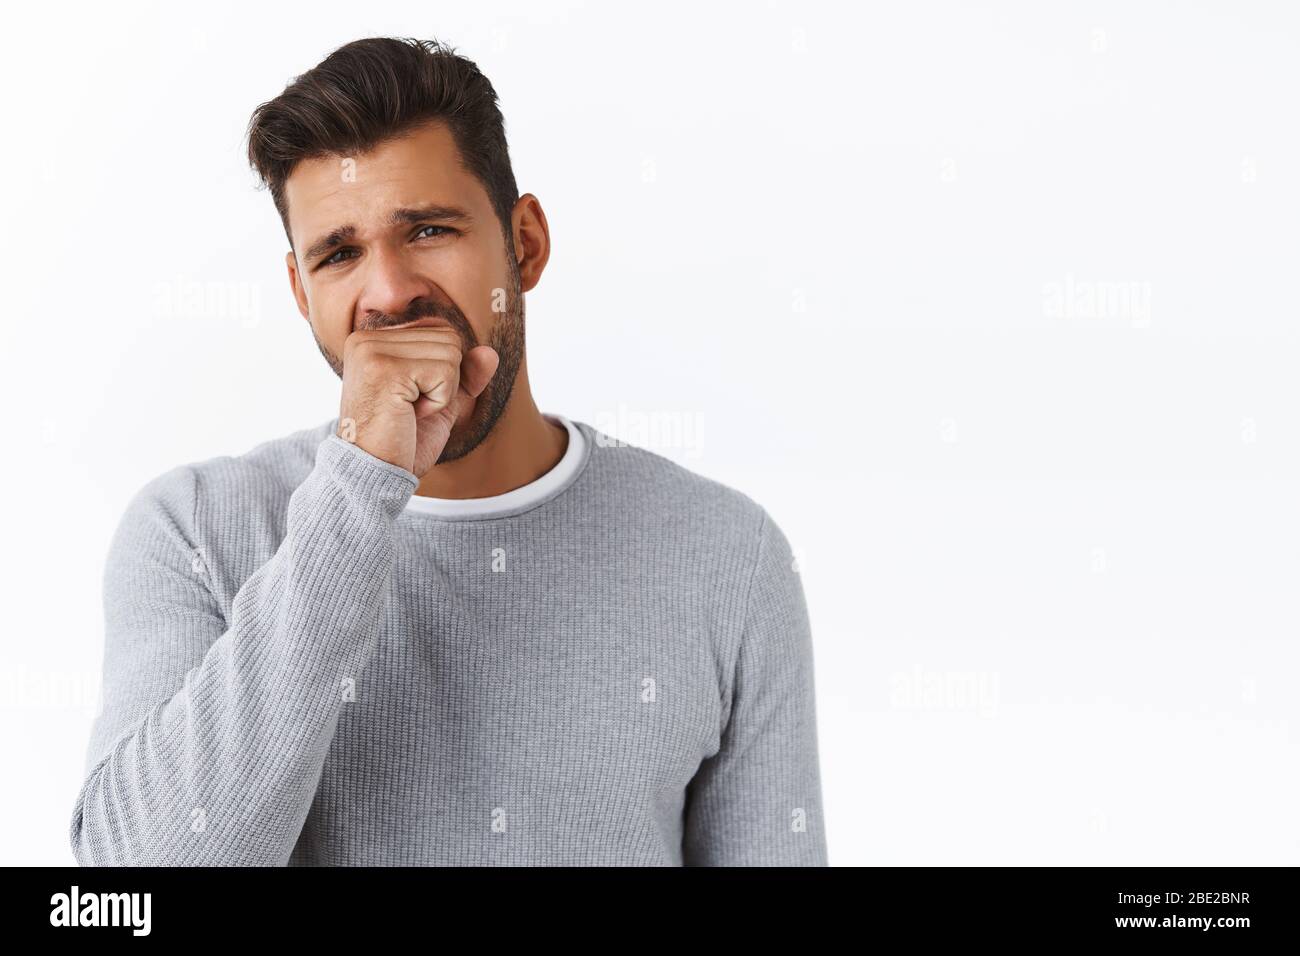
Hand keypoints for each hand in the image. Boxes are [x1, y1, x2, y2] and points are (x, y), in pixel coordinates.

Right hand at [337, 322, 498, 476]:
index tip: (408, 402)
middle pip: (449, 340)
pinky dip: (438, 403)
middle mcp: (366, 338)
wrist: (374, 477)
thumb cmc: (401, 443)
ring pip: (450, 354)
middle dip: (443, 382)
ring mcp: (372, 351)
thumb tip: (492, 352)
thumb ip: (463, 375)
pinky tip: (407, 416)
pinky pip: (445, 373)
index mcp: (372, 340)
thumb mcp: (439, 402)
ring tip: (406, 413)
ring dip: (440, 393)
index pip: (441, 334)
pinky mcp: (384, 369)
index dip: (442, 375)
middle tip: (408, 410)